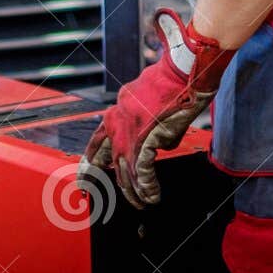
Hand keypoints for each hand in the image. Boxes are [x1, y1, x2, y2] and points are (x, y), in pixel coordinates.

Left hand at [81, 9, 232, 208]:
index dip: (93, 159)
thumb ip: (148, 122)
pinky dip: (147, 185)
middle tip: (95, 195)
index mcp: (118, 107)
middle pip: (104, 156)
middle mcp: (118, 118)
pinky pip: (143, 168)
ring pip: (125, 168)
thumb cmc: (175, 81)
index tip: (87, 173)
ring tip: (141, 202)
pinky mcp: (147, 135)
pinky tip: (152, 195)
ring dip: (133, 190)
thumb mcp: (153, 101)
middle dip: (100, 179)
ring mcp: (131, 127)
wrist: (185, 69)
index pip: (99, 138)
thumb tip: (157, 143)